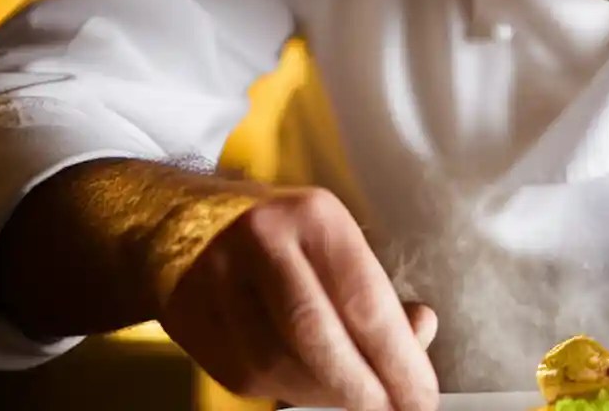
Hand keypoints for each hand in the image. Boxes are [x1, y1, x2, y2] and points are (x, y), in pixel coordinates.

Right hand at [156, 186, 439, 410]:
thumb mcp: (338, 243)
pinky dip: (288, 390)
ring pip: (276, 363)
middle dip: (361, 388)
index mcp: (315, 216)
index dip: (397, 358)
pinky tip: (311, 388)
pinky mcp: (188, 316)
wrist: (185, 220)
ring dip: (324, 394)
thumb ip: (378, 292)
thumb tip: (420, 332)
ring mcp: (217, 278)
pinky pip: (244, 374)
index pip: (364, 300)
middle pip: (316, 334)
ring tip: (356, 401)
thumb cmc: (285, 238)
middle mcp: (263, 240)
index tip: (423, 397)